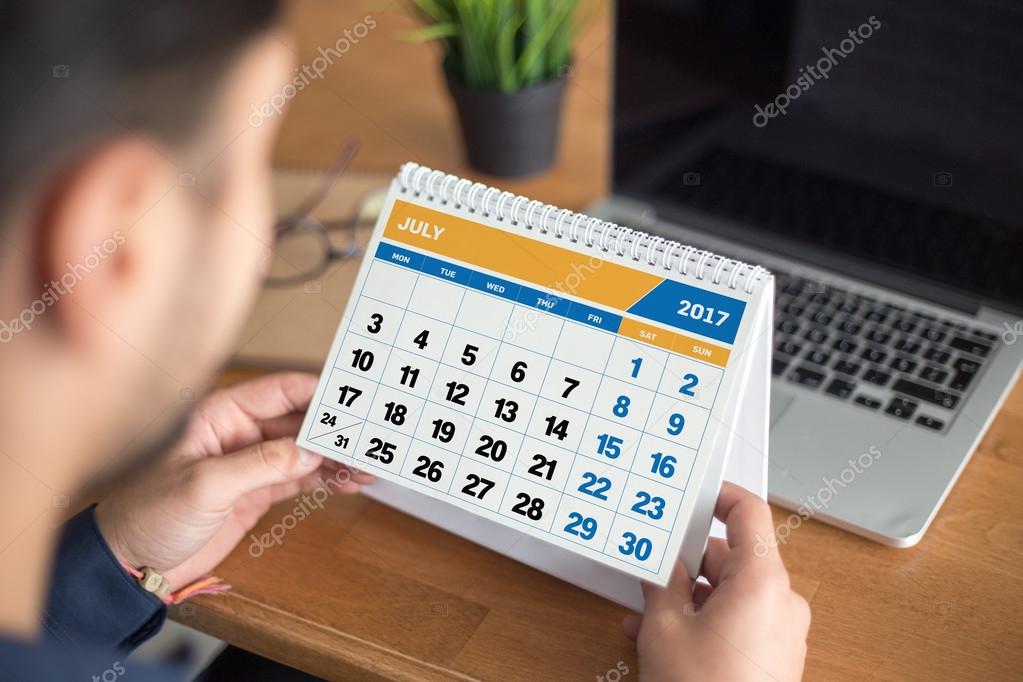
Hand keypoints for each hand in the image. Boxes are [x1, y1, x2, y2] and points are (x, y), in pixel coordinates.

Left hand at [95, 372, 372, 588]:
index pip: (279, 391)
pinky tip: (347, 481)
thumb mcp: (204, 485)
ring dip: (334, 456)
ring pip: (303, 450)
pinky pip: (298, 477)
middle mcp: (237, 433)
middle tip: (368, 437)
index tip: (352, 399)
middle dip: (334, 428)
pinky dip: (324, 478)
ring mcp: (248, 463)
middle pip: (298, 420)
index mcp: (218, 414)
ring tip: (366, 464)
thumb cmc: (146, 515)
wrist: (128, 565)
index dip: (318, 392)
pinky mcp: (254, 492)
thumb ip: (261, 464)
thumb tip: (309, 449)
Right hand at [623, 482, 809, 681]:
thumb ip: (664, 583)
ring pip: (731, 594)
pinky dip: (706, 621)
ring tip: (646, 614)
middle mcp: (782, 603)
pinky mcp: (776, 659)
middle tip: (653, 565)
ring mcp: (782, 634)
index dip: (721, 496)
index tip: (697, 492)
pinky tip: (662, 638)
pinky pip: (740, 622)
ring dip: (691, 597)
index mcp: (762, 583)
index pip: (750, 514)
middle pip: (734, 558)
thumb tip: (664, 566)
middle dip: (689, 563)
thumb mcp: (665, 627)